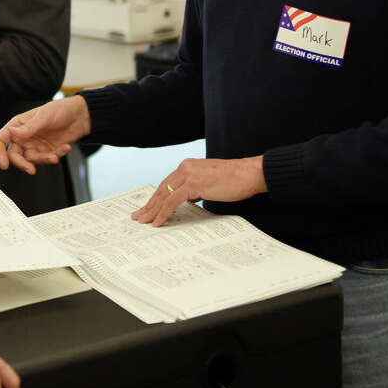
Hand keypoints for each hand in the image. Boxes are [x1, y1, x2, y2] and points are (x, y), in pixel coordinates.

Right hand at [0, 96, 91, 174]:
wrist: (80, 115)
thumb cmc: (60, 110)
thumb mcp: (44, 116)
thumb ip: (29, 127)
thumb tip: (13, 133)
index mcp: (18, 126)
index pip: (1, 140)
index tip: (3, 164)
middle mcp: (24, 137)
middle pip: (14, 155)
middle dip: (21, 163)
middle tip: (30, 169)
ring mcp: (35, 146)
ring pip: (31, 160)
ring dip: (43, 160)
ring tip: (54, 156)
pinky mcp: (47, 152)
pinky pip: (47, 159)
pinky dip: (56, 155)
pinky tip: (65, 147)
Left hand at [130, 156, 265, 226]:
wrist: (249, 174)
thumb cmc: (235, 180)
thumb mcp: (210, 183)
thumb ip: (196, 188)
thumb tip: (188, 198)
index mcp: (188, 166)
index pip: (167, 184)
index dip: (156, 197)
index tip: (147, 208)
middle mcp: (185, 168)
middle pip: (161, 189)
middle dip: (149, 204)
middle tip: (138, 216)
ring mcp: (188, 175)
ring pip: (164, 195)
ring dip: (152, 210)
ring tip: (143, 221)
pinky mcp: (194, 184)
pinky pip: (173, 201)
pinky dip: (163, 212)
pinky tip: (158, 221)